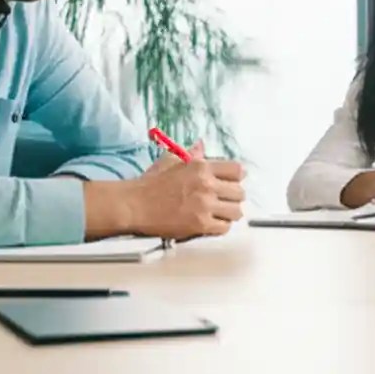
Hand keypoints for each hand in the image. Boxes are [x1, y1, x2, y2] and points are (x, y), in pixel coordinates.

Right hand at [131, 142, 245, 237]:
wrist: (134, 205)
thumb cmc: (149, 184)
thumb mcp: (171, 161)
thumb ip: (190, 154)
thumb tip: (201, 146)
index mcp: (201, 167)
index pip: (238, 170)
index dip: (237, 177)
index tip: (233, 182)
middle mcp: (206, 185)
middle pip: (240, 192)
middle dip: (234, 196)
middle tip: (225, 199)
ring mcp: (204, 206)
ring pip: (236, 211)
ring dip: (230, 212)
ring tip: (220, 212)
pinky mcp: (200, 224)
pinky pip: (224, 228)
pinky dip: (220, 226)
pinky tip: (212, 223)